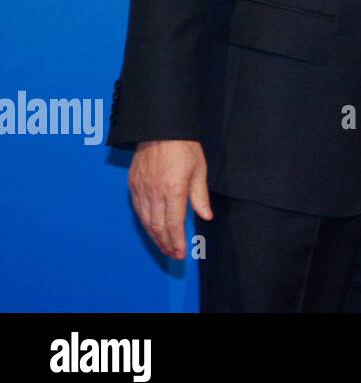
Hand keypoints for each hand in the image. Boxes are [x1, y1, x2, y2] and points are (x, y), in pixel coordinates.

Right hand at [127, 139, 212, 259]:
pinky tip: (151, 228)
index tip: (180, 252)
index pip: (174, 223)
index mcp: (173, 189)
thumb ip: (199, 195)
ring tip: (163, 246)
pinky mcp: (133, 184)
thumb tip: (205, 216)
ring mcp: (141, 189)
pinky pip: (138, 209)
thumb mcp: (199, 169)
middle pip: (158, 226)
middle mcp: (154, 192)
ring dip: (154, 236)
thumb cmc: (183, 146)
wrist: (160, 128)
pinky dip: (145, 222)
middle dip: (166, 243)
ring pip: (146, 220)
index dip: (177, 240)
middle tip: (172, 254)